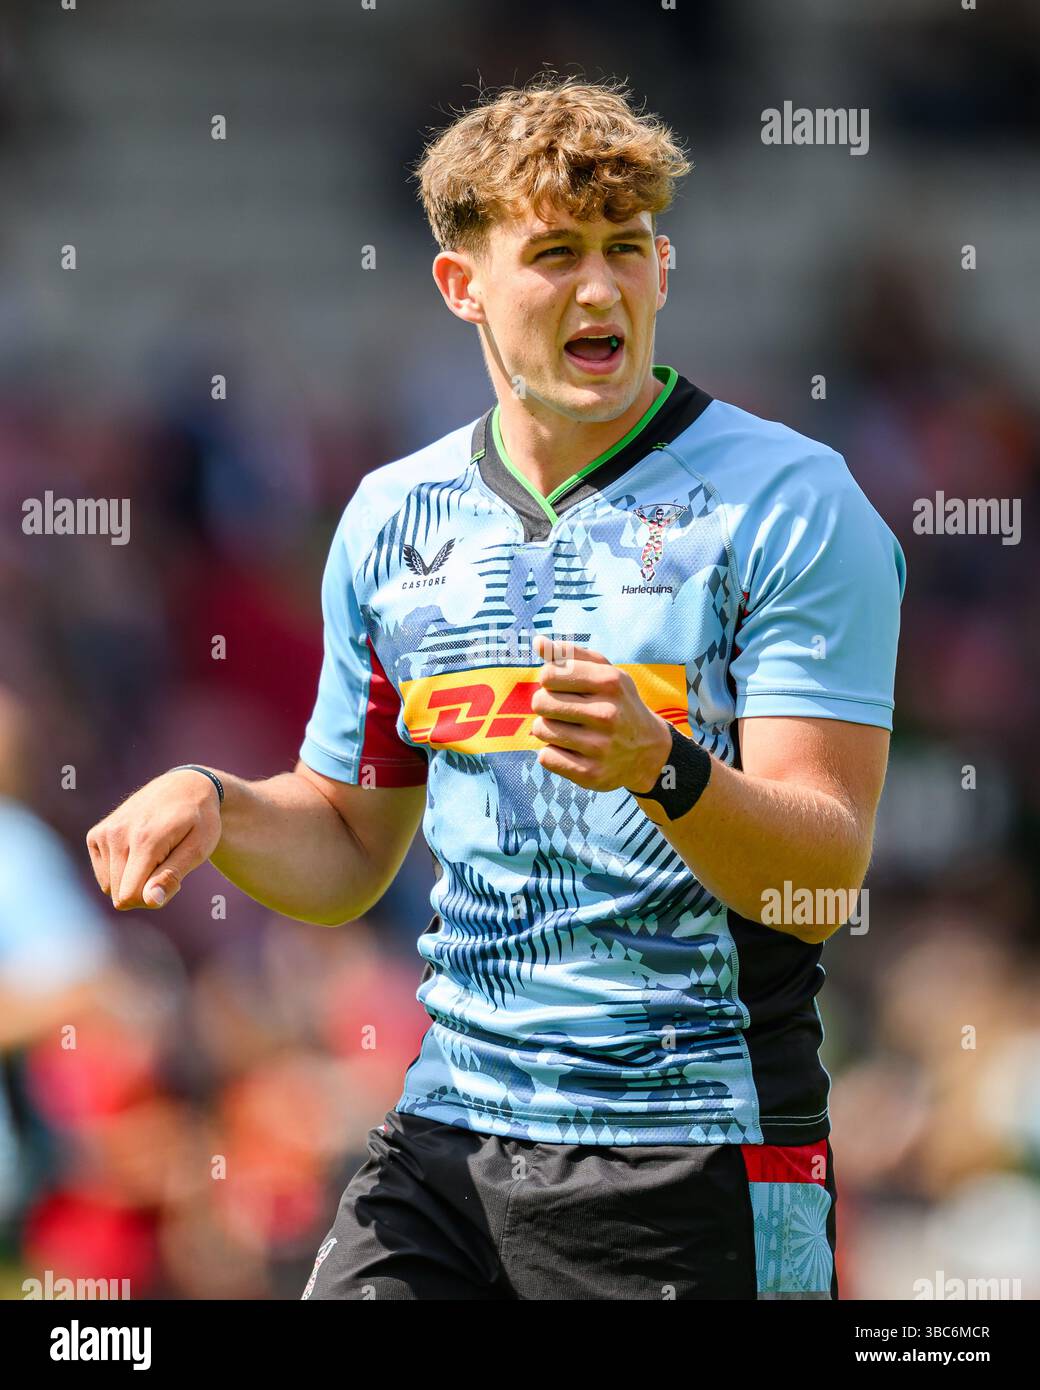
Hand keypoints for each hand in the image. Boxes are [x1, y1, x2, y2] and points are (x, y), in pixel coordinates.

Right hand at [86, 768, 222, 909]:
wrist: (185, 786)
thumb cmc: (198, 820)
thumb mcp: (198, 848)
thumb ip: (172, 875)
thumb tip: (151, 901)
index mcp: (144, 840)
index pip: (130, 895)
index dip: (154, 898)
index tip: (175, 880)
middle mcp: (117, 834)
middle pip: (119, 895)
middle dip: (144, 891)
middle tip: (168, 865)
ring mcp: (103, 833)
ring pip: (110, 887)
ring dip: (133, 881)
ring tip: (156, 856)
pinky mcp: (95, 835)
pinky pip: (104, 875)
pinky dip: (121, 871)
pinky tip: (140, 852)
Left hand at [530, 635, 672, 792]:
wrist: (649, 751)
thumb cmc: (618, 703)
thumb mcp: (605, 673)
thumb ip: (570, 655)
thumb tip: (537, 642)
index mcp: (610, 682)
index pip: (549, 674)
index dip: (549, 680)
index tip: (561, 687)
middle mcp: (607, 714)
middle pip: (540, 702)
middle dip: (544, 704)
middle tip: (561, 710)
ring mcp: (600, 746)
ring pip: (540, 730)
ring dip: (547, 729)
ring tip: (567, 729)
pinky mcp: (591, 774)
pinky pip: (546, 757)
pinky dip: (552, 753)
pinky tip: (570, 750)